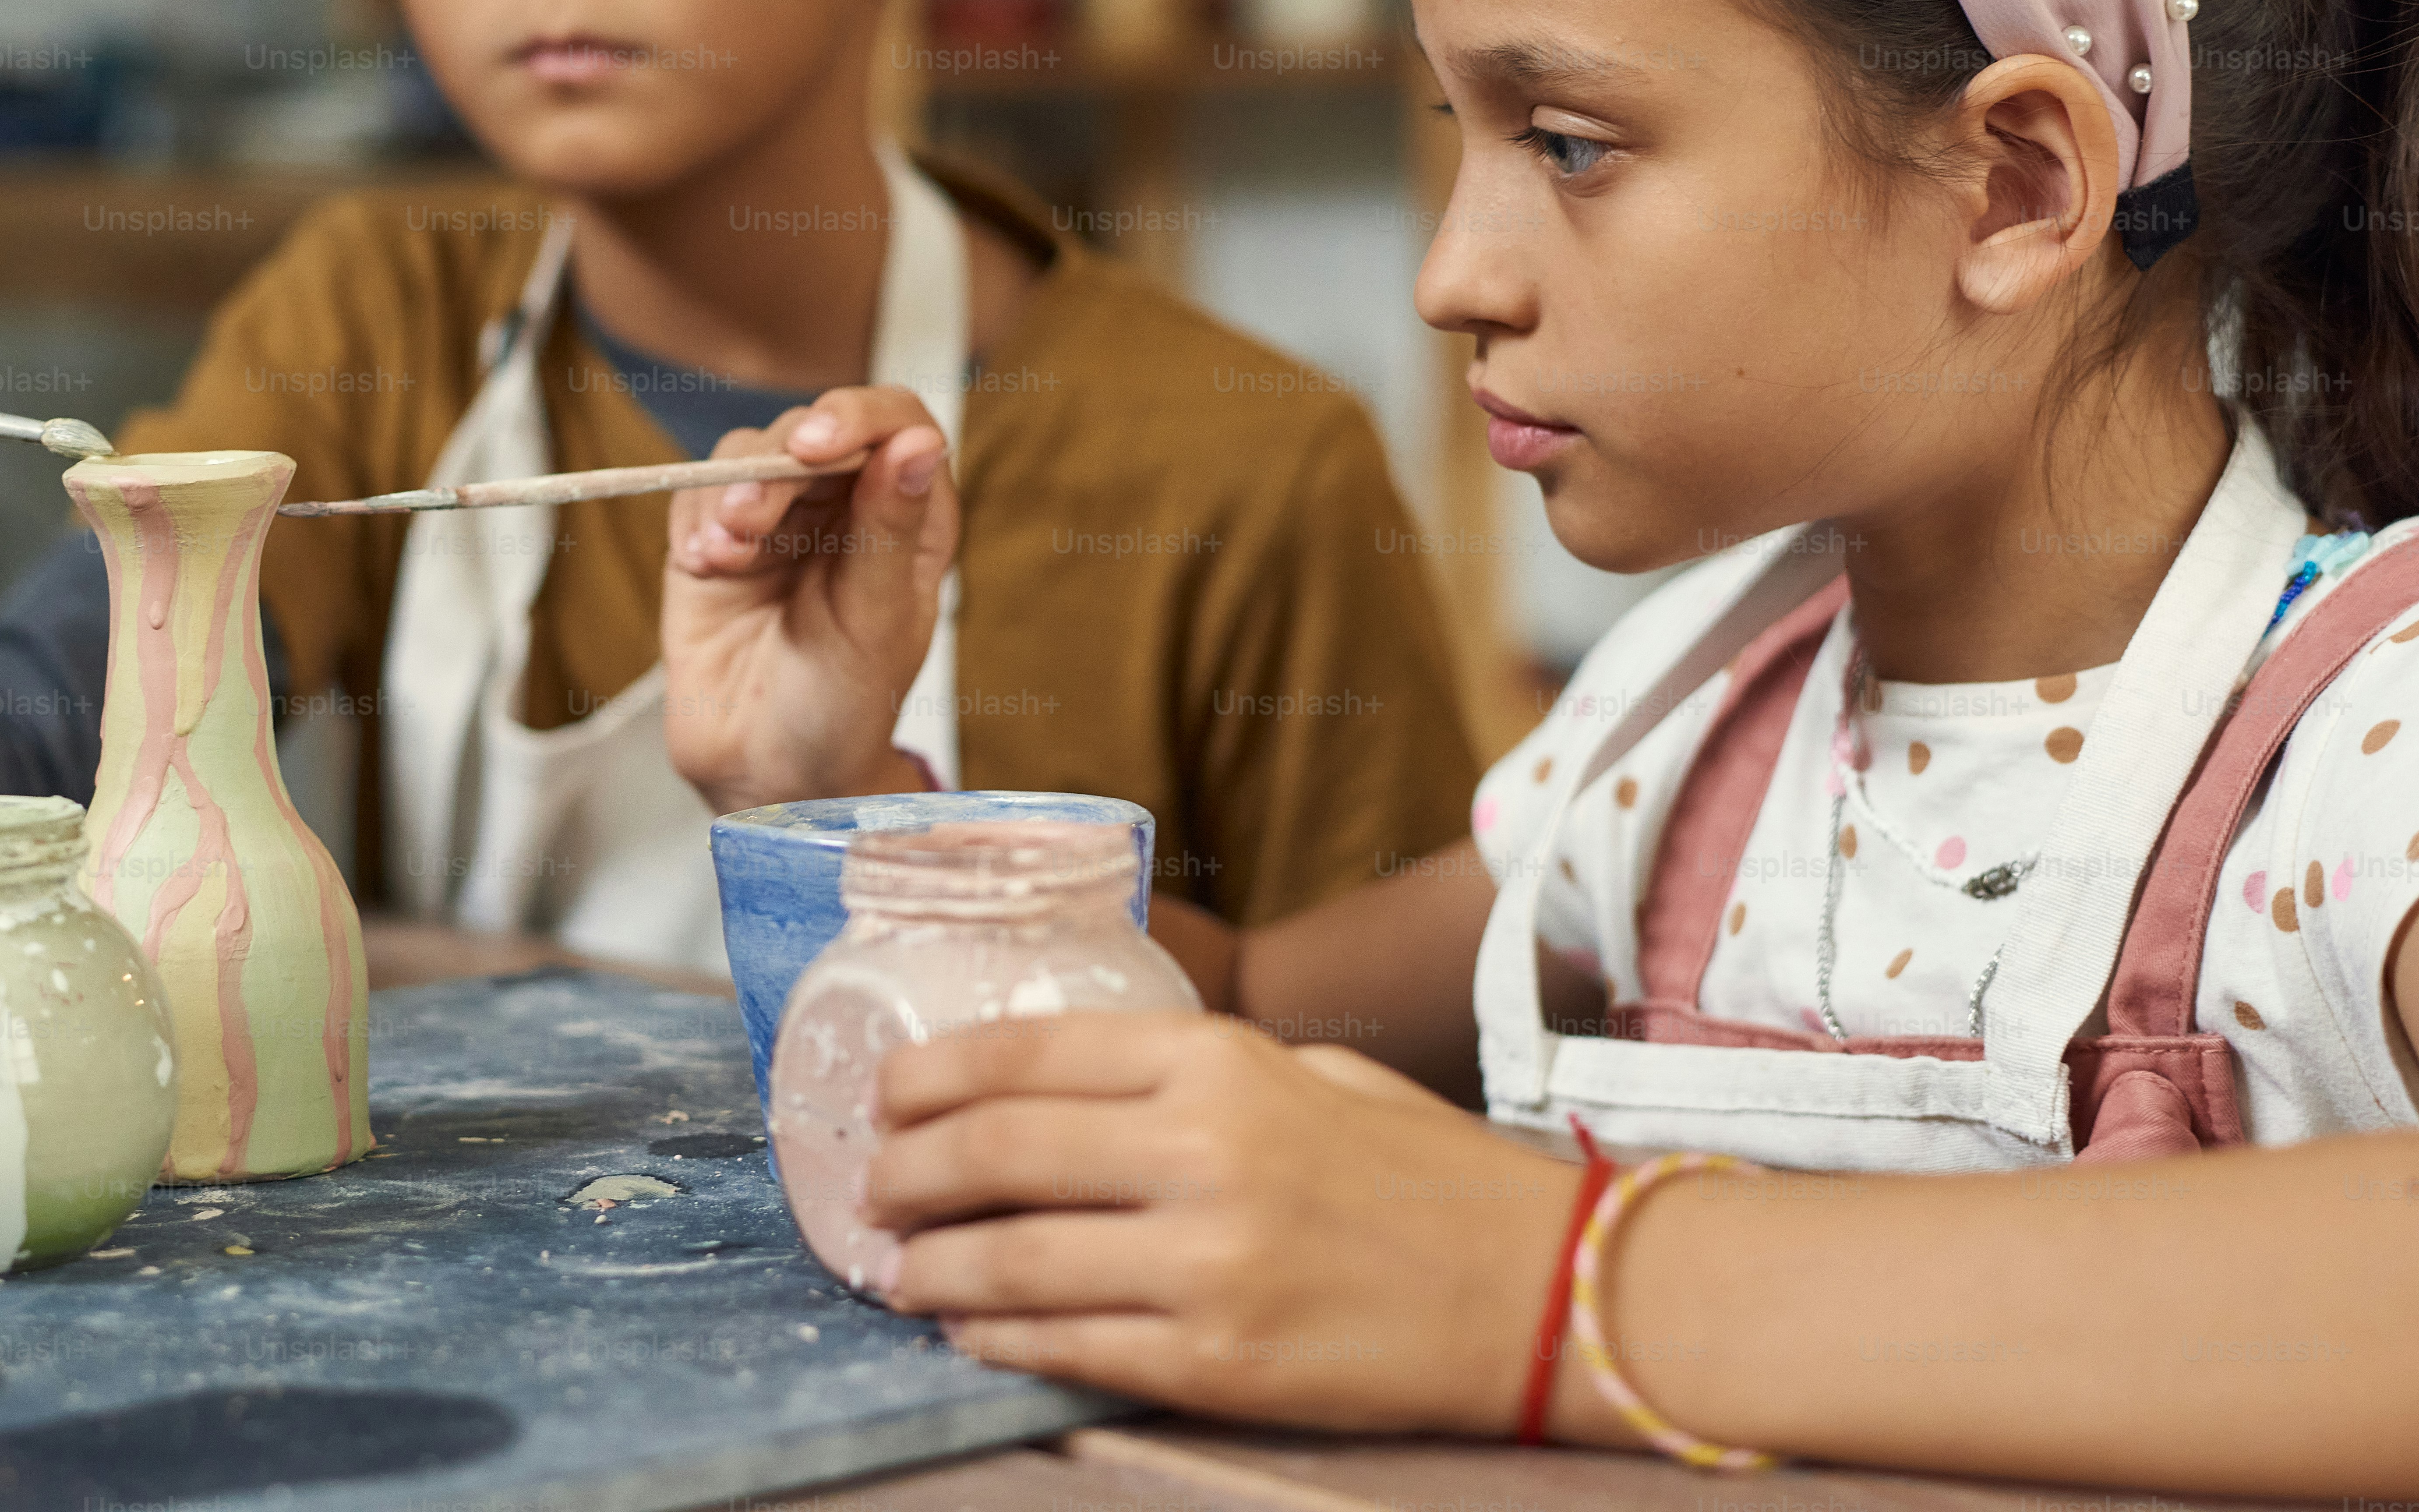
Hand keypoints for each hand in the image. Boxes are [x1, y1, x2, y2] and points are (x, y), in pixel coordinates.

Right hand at [660, 385, 954, 811]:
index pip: (895, 422)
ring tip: (726, 556)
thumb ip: (891, 529)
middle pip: (811, 429)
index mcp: (906, 519)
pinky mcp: (714, 540)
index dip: (858, 416)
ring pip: (748, 452)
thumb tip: (918, 443)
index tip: (817, 445)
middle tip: (748, 522)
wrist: (766, 772)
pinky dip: (695, 519)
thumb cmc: (843, 708)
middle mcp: (844, 507)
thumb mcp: (876, 624)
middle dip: (776, 466)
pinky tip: (706, 564)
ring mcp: (776, 520)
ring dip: (730, 493)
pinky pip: (696, 492)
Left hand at [862, 1014, 1568, 1434]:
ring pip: (1011, 1261)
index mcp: (1220, 1065)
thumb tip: (1055, 1092)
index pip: (1026, 1056)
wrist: (1548, 1290)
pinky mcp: (1218, 1362)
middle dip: (906, 1173)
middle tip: (870, 1187)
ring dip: (931, 1268)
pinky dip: (997, 1338)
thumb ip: (1188, 1077)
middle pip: (995, 1153)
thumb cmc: (1424, 1176)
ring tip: (895, 1270)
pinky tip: (967, 1329)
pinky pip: (1067, 1347)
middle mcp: (1203, 1154)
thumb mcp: (1308, 1075)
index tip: (884, 1095)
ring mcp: (1208, 1266)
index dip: (930, 1076)